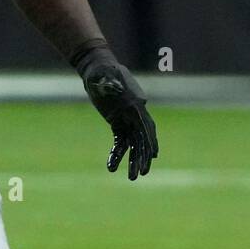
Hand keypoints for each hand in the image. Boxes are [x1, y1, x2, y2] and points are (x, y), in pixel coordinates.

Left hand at [77, 51, 158, 180]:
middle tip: (141, 174)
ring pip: (134, 144)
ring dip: (133, 160)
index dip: (149, 141)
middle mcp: (135, 114)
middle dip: (143, 157)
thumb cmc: (100, 71)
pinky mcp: (118, 123)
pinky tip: (112, 167)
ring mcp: (127, 120)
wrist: (97, 70)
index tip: (152, 156)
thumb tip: (113, 88)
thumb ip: (108, 82)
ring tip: (132, 178)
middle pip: (142, 139)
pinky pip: (120, 142)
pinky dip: (117, 154)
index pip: (145, 126)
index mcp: (135, 104)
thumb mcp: (102, 75)